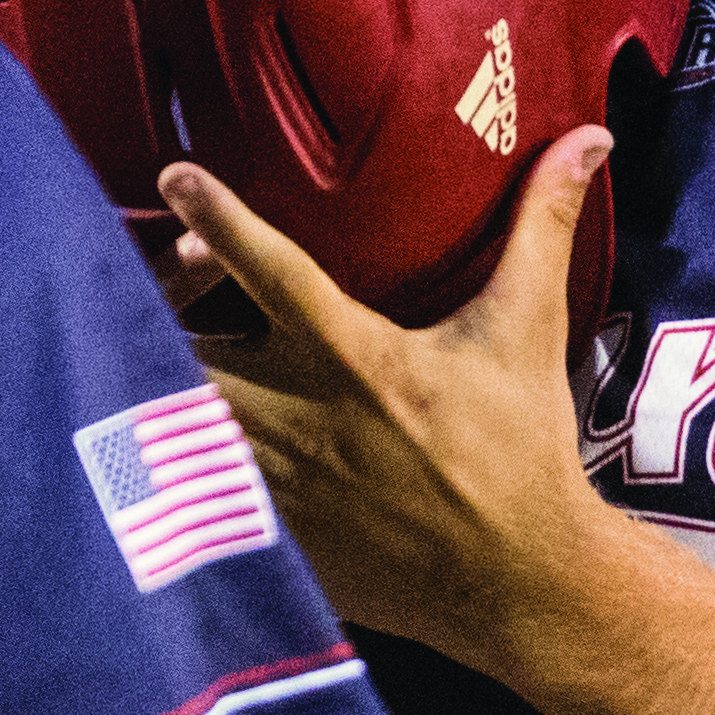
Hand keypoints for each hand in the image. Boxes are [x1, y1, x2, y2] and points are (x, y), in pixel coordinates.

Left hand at [157, 131, 618, 671]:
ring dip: (148, 379)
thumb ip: (540, 227)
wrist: (518, 578)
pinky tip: (147, 428)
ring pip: (172, 419)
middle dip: (152, 310)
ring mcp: (273, 479)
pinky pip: (187, 486)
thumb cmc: (520, 446)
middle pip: (187, 351)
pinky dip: (164, 451)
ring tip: (124, 340)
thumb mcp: (527, 329)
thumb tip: (590, 137)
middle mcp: (301, 416)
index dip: (220, 219)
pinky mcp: (264, 530)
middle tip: (149, 279)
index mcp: (356, 357)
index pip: (273, 273)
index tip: (174, 175)